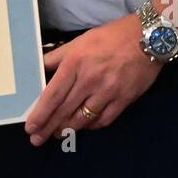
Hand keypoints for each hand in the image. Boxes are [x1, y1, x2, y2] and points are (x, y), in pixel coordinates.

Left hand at [24, 15, 161, 144]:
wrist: (146, 37)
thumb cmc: (110, 37)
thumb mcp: (79, 41)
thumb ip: (58, 57)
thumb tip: (39, 69)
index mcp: (75, 63)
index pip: (52, 94)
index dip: (40, 114)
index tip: (31, 127)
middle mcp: (89, 80)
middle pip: (64, 110)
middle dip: (49, 127)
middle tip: (37, 140)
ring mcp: (108, 91)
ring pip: (83, 119)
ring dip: (68, 130)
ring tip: (57, 134)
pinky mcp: (124, 99)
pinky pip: (103, 120)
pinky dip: (91, 126)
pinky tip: (83, 127)